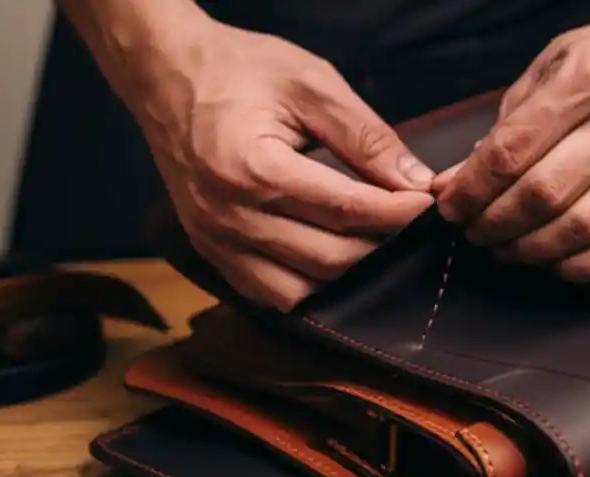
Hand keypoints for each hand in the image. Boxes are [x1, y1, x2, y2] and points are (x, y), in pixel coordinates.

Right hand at [70, 4, 434, 309]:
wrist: (163, 73)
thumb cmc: (237, 70)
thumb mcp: (310, 83)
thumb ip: (366, 136)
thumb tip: (414, 181)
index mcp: (251, 170)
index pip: (344, 210)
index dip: (396, 213)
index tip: (426, 204)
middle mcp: (227, 216)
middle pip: (329, 259)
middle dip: (379, 243)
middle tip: (404, 218)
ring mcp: (213, 241)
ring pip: (300, 291)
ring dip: (345, 272)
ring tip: (369, 236)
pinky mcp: (208, 251)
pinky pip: (267, 294)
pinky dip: (306, 284)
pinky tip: (327, 254)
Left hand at [433, 0, 589, 281]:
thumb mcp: (543, 73)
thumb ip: (500, 131)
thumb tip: (453, 187)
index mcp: (589, 79)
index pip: (513, 150)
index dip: (472, 188)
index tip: (450, 206)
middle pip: (544, 195)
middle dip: (495, 223)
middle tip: (474, 230)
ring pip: (580, 229)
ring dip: (529, 250)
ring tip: (504, 247)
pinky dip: (576, 266)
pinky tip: (550, 258)